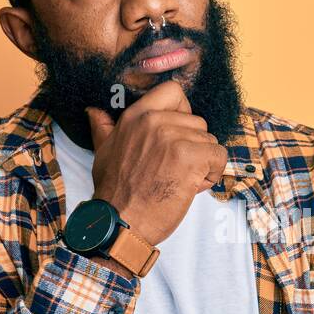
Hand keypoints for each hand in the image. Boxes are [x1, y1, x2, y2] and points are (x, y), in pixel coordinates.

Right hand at [86, 80, 227, 247]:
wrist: (121, 223)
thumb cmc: (114, 193)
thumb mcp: (103, 152)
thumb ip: (103, 128)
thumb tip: (94, 111)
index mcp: (136, 116)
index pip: (173, 91)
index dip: (184, 111)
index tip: (179, 133)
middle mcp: (154, 121)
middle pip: (197, 122)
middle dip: (194, 147)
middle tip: (175, 170)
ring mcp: (173, 137)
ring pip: (210, 141)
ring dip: (203, 164)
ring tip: (181, 181)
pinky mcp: (190, 156)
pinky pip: (219, 156)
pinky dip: (213, 174)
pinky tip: (193, 187)